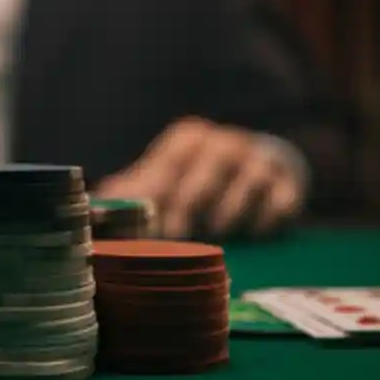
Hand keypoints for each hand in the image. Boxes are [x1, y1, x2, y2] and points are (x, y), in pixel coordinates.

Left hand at [95, 117, 304, 238]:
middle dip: (187, 206)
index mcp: (187, 140)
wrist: (260, 165)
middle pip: (204, 174)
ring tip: (216, 232)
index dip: (153, 197)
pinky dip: (270, 215)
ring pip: (246, 181)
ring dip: (229, 210)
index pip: (167, 168)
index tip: (144, 228)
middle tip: (175, 238)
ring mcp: (258, 159)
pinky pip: (281, 196)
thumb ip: (132, 192)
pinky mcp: (288, 181)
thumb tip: (91, 210)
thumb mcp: (164, 177)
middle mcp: (224, 143)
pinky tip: (257, 233)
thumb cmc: (196, 179)